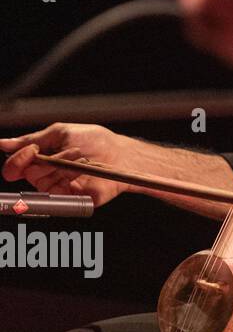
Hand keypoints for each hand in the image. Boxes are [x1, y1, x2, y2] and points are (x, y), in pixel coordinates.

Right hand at [0, 123, 129, 206]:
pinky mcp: (70, 198)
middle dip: (48, 160)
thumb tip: (4, 143)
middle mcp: (47, 174)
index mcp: (42, 158)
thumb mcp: (62, 132)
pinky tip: (80, 169)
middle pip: (29, 173)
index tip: (30, 151)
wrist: (122, 155)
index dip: (18, 160)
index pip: (17, 165)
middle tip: (69, 151)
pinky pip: (57, 193)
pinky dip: (68, 178)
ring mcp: (58, 187)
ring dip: (61, 166)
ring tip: (80, 157)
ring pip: (43, 181)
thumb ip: (32, 140)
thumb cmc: (96, 141)